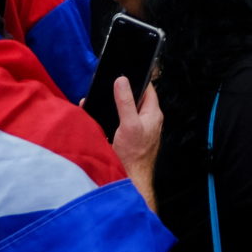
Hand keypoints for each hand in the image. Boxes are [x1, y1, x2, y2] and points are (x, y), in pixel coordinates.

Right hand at [110, 74, 164, 203]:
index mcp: (153, 113)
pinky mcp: (128, 138)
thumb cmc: (133, 155)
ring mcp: (137, 129)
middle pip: (134, 98)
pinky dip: (109, 117)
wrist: (129, 179)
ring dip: (113, 106)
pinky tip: (98, 116)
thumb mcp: (129, 124)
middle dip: (120, 92)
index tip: (123, 72)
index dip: (136, 78)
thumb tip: (122, 81)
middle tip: (106, 87)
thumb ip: (125, 102)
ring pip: (125, 110)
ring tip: (98, 100)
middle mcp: (147, 120)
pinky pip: (119, 122)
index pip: (147, 88)